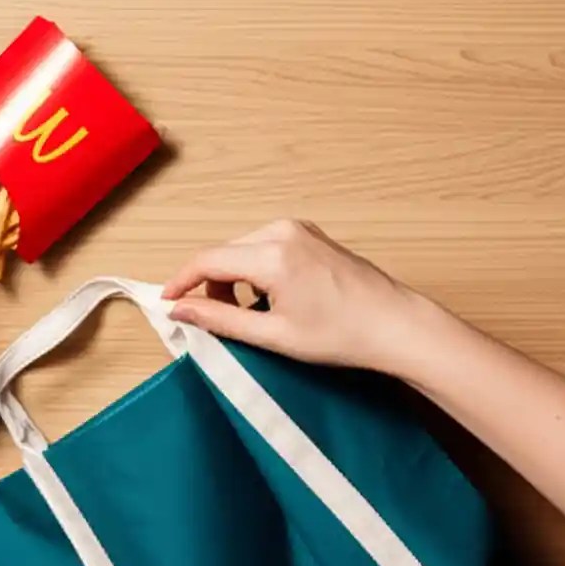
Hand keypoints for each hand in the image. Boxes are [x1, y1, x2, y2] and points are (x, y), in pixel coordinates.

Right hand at [162, 219, 433, 372]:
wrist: (397, 326)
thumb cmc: (341, 335)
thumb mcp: (273, 335)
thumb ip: (219, 320)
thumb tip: (179, 311)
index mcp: (271, 254)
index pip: (207, 261)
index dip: (181, 283)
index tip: (167, 304)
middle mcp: (282, 231)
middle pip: (223, 254)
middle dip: (211, 287)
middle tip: (217, 322)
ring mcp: (299, 230)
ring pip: (242, 251)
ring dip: (233, 281)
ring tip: (250, 316)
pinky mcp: (310, 236)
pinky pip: (264, 248)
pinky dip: (254, 273)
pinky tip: (271, 301)